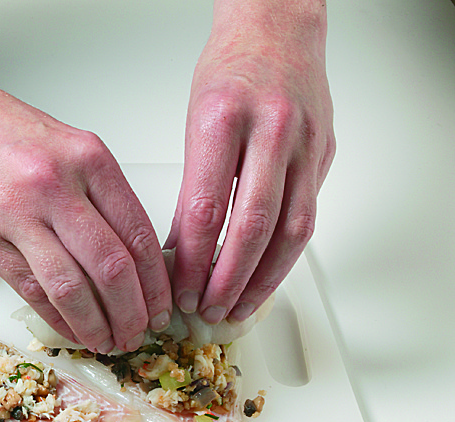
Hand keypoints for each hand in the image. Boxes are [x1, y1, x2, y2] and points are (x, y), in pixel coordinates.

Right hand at [0, 72, 171, 352]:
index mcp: (88, 157)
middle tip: (139, 335)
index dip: (156, 283)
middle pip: (112, 267)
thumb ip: (97, 192)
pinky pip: (29, 289)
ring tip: (109, 341)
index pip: (139, 234)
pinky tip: (72, 331)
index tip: (161, 307)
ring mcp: (16, 213)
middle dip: (133, 313)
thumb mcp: (64, 143)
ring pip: (71, 287)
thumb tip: (132, 254)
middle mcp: (57, 184)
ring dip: (96, 324)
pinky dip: (56, 318)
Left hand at [165, 0, 335, 323]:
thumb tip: (180, 251)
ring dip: (263, 279)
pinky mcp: (325, 156)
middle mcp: (270, 131)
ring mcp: (305, 144)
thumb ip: (192, 188)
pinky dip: (285, 257)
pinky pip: (308, 217)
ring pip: (291, 230)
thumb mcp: (193, 123)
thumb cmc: (229, 73)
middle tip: (207, 308)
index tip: (179, 288)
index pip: (208, 208)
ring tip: (237, 306)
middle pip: (252, 225)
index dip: (194, 260)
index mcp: (223, 119)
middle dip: (227, 279)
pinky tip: (266, 278)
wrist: (278, 30)